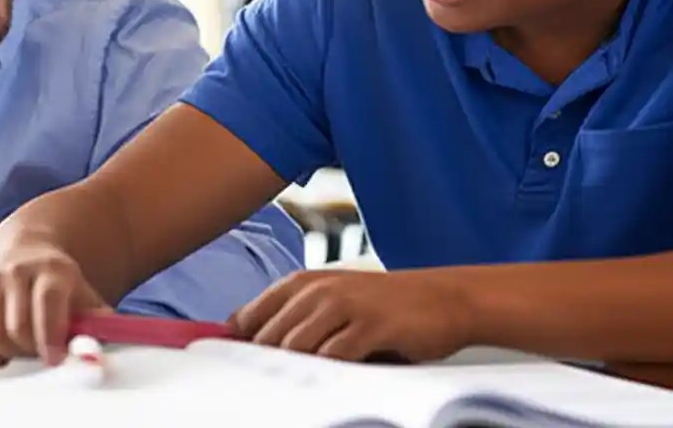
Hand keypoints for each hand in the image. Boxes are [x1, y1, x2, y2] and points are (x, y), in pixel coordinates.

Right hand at [0, 244, 107, 366]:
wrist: (23, 250)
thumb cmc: (56, 281)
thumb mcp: (82, 292)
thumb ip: (96, 319)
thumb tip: (109, 337)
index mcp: (51, 270)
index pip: (47, 302)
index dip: (51, 335)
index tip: (55, 358)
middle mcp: (15, 272)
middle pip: (17, 327)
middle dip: (32, 350)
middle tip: (43, 351)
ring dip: (10, 353)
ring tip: (25, 347)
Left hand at [229, 269, 474, 362]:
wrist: (445, 298)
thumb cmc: (386, 306)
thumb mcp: (335, 301)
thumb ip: (295, 318)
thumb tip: (246, 342)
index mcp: (302, 283)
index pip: (249, 316)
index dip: (236, 345)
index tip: (228, 369)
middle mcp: (318, 290)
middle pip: (269, 337)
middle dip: (265, 365)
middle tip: (266, 388)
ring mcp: (344, 305)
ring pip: (296, 347)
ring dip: (296, 371)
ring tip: (302, 385)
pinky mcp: (370, 326)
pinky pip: (334, 356)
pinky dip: (329, 373)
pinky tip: (334, 380)